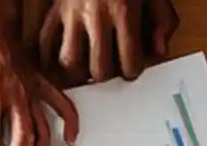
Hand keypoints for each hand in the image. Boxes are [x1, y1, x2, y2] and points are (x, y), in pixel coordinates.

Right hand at [40, 0, 179, 82]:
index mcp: (124, 10)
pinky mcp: (54, 9)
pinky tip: (55, 63)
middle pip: (99, 69)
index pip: (129, 61)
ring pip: (68, 61)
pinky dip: (46, 56)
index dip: (133, 70)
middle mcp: (96, 15)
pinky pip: (43, 41)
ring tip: (84, 70)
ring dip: (77, 71)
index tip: (132, 67)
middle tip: (109, 69)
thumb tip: (159, 50)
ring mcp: (71, 13)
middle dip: (106, 75)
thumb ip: (163, 20)